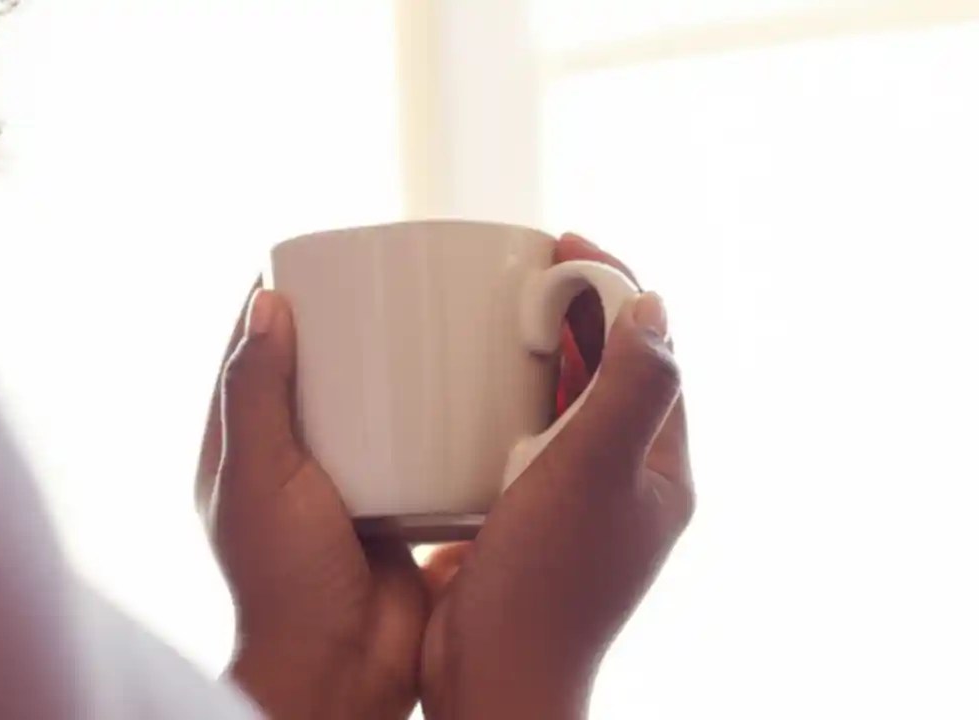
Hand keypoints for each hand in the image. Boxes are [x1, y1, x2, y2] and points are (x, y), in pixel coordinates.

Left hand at [196, 286, 426, 719]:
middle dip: (351, 328)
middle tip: (394, 281)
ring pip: (373, 407)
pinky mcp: (399, 505)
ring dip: (399, 368)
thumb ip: (255, 394)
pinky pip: (418, 447)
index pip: (252, 359)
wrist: (345, 673)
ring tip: (440, 318)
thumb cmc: (284, 583)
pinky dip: (437, 416)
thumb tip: (267, 303)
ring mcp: (347, 485)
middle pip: (319, 374)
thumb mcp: (257, 479)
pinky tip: (472, 385)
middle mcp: (292, 463)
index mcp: (242, 452)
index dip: (276, 306)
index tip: (317, 259)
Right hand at [420, 235, 693, 719]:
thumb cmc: (546, 587)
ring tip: (493, 312)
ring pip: (565, 402)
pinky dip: (502, 400)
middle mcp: (625, 480)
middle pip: (610, 369)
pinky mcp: (527, 516)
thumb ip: (632, 389)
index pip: (652, 352)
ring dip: (538, 353)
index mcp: (660, 468)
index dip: (615, 288)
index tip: (565, 244)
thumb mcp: (592, 474)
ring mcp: (576, 500)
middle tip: (520, 269)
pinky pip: (522, 437)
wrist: (492, 678)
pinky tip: (462, 388)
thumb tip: (655, 306)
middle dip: (575, 309)